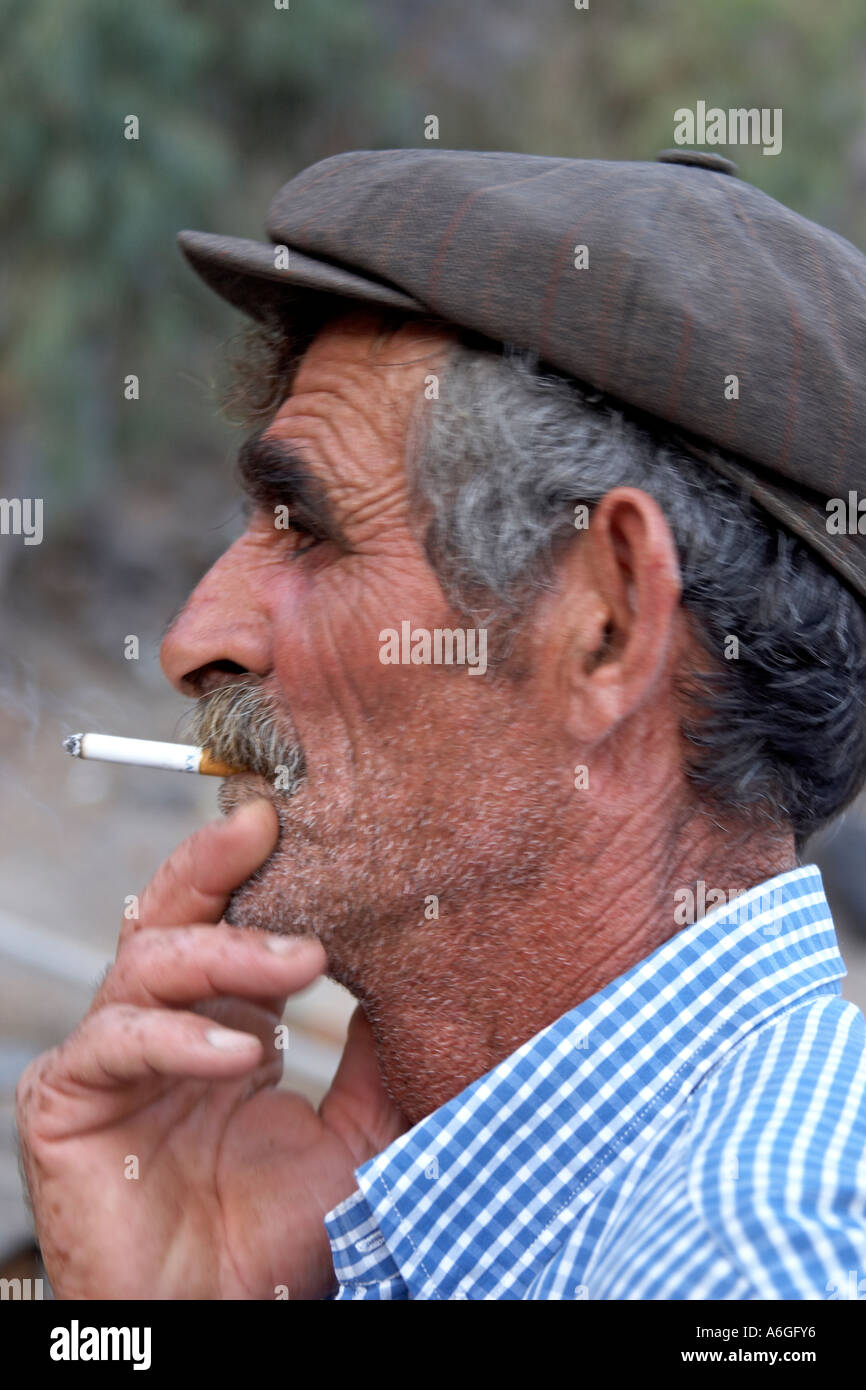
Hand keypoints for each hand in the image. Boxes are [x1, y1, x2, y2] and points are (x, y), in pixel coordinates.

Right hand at [16, 799, 408, 1298]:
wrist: (219, 1320)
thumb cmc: (276, 1240)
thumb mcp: (353, 1138)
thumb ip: (374, 1064)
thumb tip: (409, 988)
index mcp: (222, 1023)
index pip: (231, 926)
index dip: (260, 876)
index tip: (310, 826)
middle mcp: (164, 1027)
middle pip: (175, 916)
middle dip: (216, 863)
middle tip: (266, 823)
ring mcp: (112, 1058)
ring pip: (148, 963)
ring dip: (225, 953)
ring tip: (301, 960)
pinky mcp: (67, 1100)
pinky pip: (113, 1044)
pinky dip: (176, 1038)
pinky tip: (238, 1053)